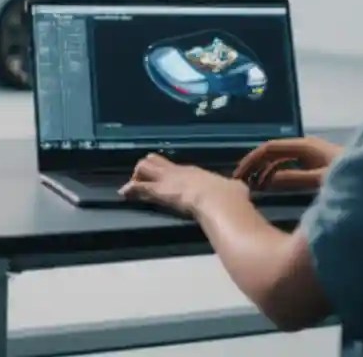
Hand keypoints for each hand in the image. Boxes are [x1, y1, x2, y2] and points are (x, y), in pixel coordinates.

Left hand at [119, 153, 249, 214]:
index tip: (165, 178)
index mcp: (194, 172)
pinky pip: (139, 187)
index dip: (168, 172)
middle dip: (148, 169)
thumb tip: (238, 189)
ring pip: (144, 168)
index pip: (175, 168)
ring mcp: (167, 180)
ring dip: (138, 176)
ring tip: (132, 186)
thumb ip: (232, 188)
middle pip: (155, 161)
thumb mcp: (234, 188)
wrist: (221, 202)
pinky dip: (131, 190)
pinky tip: (124, 193)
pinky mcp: (160, 191)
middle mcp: (178, 172)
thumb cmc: (230, 196)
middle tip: (146, 180)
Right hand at [232, 136, 342, 191]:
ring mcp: (311, 156)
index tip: (239, 175)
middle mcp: (306, 148)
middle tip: (240, 184)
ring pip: (280, 161)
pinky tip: (271, 188)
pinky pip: (290, 168)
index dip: (252, 160)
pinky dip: (277, 177)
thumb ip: (295, 179)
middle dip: (255, 166)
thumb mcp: (323, 179)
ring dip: (265, 172)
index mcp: (306, 146)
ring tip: (252, 188)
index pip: (270, 148)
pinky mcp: (316, 167)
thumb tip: (267, 180)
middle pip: (272, 153)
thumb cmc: (353, 176)